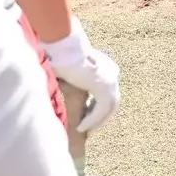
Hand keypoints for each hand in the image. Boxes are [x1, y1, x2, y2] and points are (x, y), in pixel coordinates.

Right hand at [40, 17, 121, 132]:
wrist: (64, 46)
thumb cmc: (64, 54)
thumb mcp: (74, 69)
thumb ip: (77, 80)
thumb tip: (70, 91)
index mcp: (108, 68)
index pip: (107, 93)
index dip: (99, 106)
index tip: (87, 114)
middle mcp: (112, 74)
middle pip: (111, 102)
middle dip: (101, 117)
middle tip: (89, 128)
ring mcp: (110, 81)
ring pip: (107, 109)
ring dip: (96, 121)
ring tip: (84, 129)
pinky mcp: (103, 88)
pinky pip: (99, 111)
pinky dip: (91, 120)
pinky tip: (81, 127)